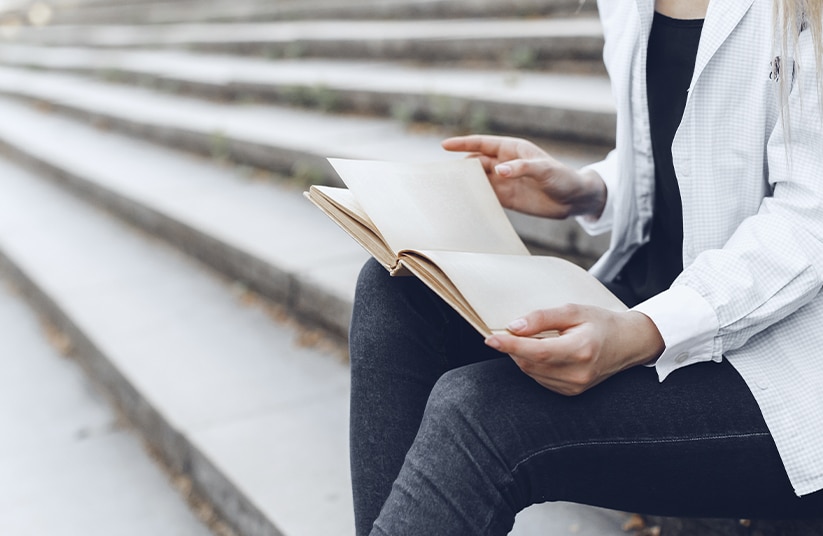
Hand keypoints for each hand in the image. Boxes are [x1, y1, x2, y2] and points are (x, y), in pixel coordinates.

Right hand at [442, 135, 605, 219]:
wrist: (574, 199)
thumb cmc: (562, 177)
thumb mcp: (544, 170)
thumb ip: (521, 168)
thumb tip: (499, 171)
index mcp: (512, 149)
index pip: (482, 144)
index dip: (463, 144)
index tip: (444, 146)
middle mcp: (504, 163)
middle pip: (476, 162)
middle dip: (460, 166)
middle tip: (443, 175)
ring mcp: (504, 181)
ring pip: (478, 179)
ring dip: (465, 183)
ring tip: (448, 188)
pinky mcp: (506, 197)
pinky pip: (486, 195)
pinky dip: (475, 197)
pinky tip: (463, 201)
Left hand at [485, 305, 664, 395]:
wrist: (628, 343)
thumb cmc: (601, 323)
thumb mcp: (573, 311)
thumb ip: (542, 318)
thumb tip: (514, 326)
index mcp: (580, 350)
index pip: (537, 351)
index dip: (511, 346)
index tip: (491, 338)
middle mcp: (577, 373)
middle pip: (530, 363)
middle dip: (515, 348)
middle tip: (512, 330)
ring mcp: (574, 386)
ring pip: (532, 372)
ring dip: (523, 356)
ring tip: (535, 339)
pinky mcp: (571, 392)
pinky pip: (540, 379)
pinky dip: (534, 365)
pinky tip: (543, 352)